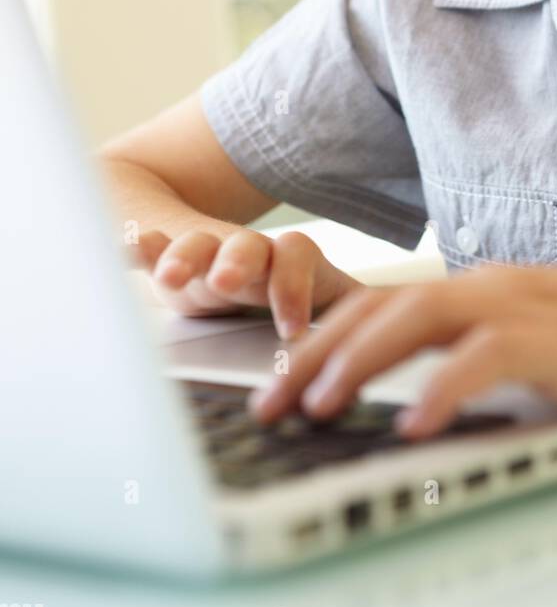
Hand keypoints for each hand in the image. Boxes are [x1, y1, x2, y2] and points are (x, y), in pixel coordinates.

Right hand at [131, 225, 361, 338]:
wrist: (225, 253)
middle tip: (231, 282)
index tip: (290, 330)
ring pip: (196, 243)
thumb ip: (337, 326)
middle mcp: (245, 252)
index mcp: (285, 262)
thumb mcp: (311, 307)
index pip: (296, 256)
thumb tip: (377, 363)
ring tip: (171, 275)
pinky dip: (139, 246)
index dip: (293, 288)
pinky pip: (151, 245)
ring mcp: (204, 253)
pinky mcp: (165, 257)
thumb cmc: (278, 293)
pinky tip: (129, 245)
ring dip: (185, 256)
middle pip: (245, 243)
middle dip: (238, 261)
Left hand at [248, 260, 556, 435]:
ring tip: (317, 405)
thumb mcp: (550, 343)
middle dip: (316, 352)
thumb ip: (492, 356)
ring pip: (422, 319)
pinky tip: (413, 421)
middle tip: (267, 401)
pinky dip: (446, 386)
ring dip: (361, 361)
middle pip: (383, 307)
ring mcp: (532, 308)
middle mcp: (497, 287)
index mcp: (488, 288)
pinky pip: (491, 358)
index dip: (325, 340)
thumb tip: (432, 394)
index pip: (385, 304)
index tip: (280, 380)